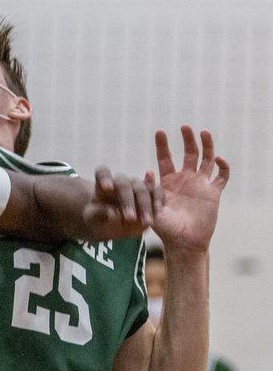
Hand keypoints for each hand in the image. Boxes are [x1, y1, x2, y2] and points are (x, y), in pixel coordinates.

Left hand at [83, 168, 163, 240]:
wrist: (113, 228)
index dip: (105, 177)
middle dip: (128, 201)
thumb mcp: (93, 220)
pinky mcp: (150, 195)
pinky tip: (158, 211)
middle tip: (129, 218)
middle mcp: (120, 184)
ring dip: (145, 205)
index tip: (107, 188)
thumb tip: (112, 213)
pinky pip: (157, 191)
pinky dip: (159, 199)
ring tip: (146, 222)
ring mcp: (136, 188)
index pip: (102, 173)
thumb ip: (98, 215)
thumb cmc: (100, 221)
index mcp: (103, 186)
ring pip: (142, 188)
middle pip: (124, 184)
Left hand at [151, 125, 229, 254]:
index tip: (159, 132)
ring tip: (204, 132)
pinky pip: (222, 176)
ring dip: (207, 146)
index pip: (165, 158)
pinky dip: (223, 166)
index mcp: (169, 181)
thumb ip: (150, 190)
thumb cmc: (165, 228)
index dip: (163, 145)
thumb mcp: (153, 207)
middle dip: (187, 139)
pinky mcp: (214, 193)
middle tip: (184, 127)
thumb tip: (147, 172)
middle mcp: (185, 179)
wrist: (184, 243)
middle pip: (189, 153)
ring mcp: (200, 184)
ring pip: (206, 160)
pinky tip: (219, 158)